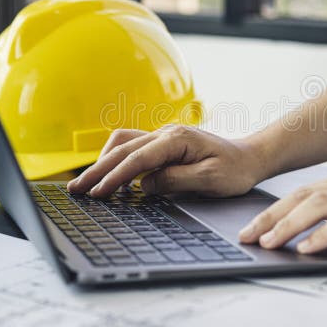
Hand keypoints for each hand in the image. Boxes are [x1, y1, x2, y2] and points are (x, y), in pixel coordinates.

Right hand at [67, 125, 269, 198]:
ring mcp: (163, 137)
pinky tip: (111, 180)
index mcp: (177, 139)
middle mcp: (166, 133)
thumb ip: (175, 180)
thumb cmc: (234, 169)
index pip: (137, 158)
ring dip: (103, 162)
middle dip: (97, 169)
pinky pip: (132, 149)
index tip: (99, 193)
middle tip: (77, 189)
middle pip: (122, 148)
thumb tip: (145, 184)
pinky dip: (117, 161)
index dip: (115, 176)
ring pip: (122, 144)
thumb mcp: (210, 179)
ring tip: (87, 184)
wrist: (250, 157)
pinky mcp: (163, 146)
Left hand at [238, 170, 326, 265]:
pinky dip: (320, 236)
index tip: (255, 226)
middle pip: (303, 195)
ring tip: (268, 243)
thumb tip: (311, 231)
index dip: (276, 208)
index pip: (305, 191)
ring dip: (287, 225)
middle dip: (270, 216)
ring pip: (317, 206)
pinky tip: (305, 249)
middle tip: (247, 235)